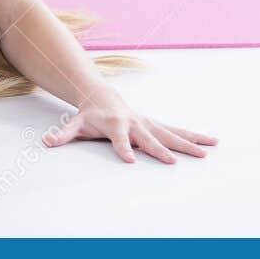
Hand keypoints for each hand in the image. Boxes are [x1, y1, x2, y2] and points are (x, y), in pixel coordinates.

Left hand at [42, 102, 215, 164]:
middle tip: (172, 162)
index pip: (118, 139)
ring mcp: (148, 123)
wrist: (102, 96)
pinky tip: (212, 142)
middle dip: (160, 149)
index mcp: (115, 125)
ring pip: (170, 133)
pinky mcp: (156, 125)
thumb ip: (63, 134)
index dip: (123, 149)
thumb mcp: (75, 124)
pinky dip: (194, 136)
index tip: (130, 161)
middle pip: (148, 138)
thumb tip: (47, 142)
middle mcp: (134, 123)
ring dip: (188, 142)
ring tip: (207, 151)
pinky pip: (177, 131)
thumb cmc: (90, 114)